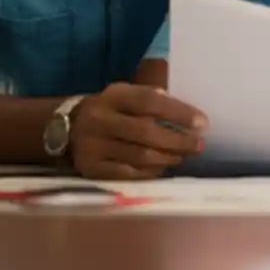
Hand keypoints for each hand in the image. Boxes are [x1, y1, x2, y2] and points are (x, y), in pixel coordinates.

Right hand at [69, 83, 208, 179]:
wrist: (66, 127)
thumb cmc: (111, 110)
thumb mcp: (126, 95)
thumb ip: (153, 100)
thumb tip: (190, 117)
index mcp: (114, 96)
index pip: (149, 101)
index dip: (178, 112)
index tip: (202, 123)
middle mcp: (100, 119)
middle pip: (145, 132)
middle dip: (178, 140)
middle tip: (199, 145)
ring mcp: (93, 146)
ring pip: (139, 156)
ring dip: (168, 158)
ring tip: (183, 156)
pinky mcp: (91, 168)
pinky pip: (128, 174)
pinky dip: (150, 173)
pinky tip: (163, 168)